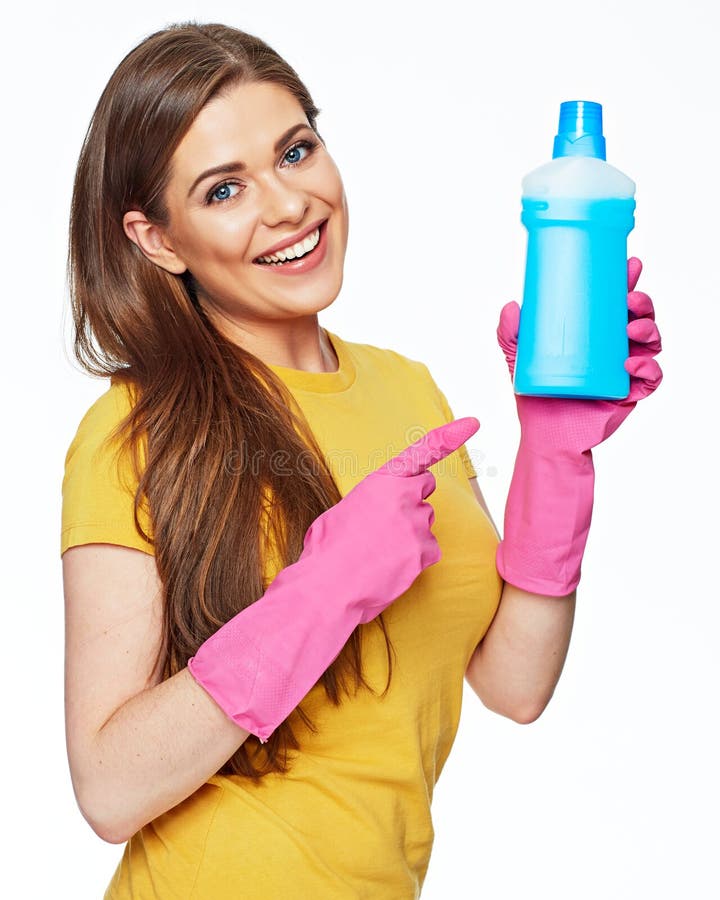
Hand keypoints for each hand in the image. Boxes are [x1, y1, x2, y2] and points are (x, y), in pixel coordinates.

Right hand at [188, 416, 480, 739]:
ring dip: (408, 535)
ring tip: (378, 553)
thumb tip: (379, 511)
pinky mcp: (426, 552)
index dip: (450, 435)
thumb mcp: (343, 512)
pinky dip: (414, 560)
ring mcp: (418, 525)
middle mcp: (404, 497)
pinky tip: (390, 568)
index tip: (473, 423)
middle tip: (386, 523)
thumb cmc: (326, 551)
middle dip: (412, 500)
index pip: (422, 452)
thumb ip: (371, 501)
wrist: (326, 588)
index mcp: (381, 481)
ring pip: (424, 525)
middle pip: (424, 490)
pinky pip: (428, 552)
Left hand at [496, 257, 662, 452]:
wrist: (545, 437)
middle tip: (629, 299)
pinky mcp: (630, 393)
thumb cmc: (536, 396)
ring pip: (651, 342)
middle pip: (640, 316)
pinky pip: (651, 378)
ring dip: (648, 329)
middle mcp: (614, 347)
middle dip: (642, 302)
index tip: (629, 265)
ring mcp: (625, 369)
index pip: (615, 301)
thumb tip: (512, 306)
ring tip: (630, 328)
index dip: (627, 281)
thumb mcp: (519, 358)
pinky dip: (649, 368)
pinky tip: (631, 364)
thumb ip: (511, 333)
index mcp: (594, 332)